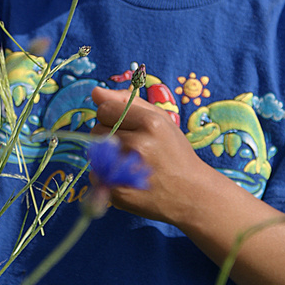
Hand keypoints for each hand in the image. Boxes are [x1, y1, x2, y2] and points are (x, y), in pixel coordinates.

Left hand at [90, 86, 206, 223]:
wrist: (190, 193)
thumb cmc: (174, 152)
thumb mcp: (160, 118)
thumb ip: (127, 101)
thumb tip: (95, 91)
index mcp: (150, 123)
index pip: (104, 109)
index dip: (113, 116)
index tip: (128, 127)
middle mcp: (138, 144)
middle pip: (97, 130)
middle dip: (110, 135)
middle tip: (132, 147)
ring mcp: (128, 170)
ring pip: (95, 152)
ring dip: (107, 155)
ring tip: (130, 162)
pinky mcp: (118, 192)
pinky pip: (95, 174)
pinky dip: (106, 175)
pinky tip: (126, 178)